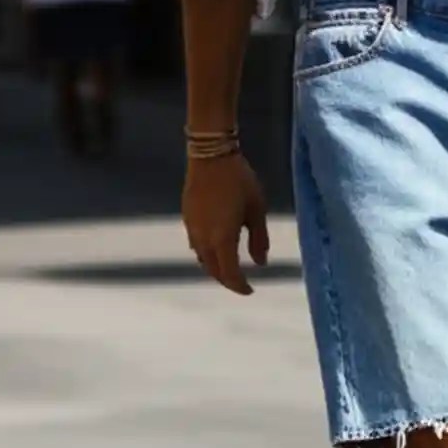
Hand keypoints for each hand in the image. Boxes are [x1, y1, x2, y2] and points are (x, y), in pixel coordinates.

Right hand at [182, 153, 269, 294]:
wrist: (210, 156)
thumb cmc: (239, 181)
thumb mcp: (257, 210)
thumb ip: (259, 239)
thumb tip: (261, 263)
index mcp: (222, 239)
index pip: (229, 274)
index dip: (239, 286)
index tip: (250, 290)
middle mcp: (203, 239)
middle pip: (213, 270)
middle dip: (227, 280)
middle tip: (241, 282)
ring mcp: (191, 229)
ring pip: (202, 259)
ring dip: (215, 268)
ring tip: (230, 268)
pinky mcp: (186, 218)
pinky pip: (196, 245)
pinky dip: (207, 254)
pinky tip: (217, 248)